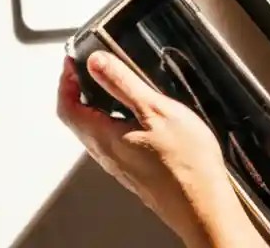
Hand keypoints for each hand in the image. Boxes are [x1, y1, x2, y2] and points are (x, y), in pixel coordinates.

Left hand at [56, 53, 264, 247]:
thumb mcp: (155, 111)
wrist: (204, 207)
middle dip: (78, 90)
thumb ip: (123, 84)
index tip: (72, 62)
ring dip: (96, 105)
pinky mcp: (136, 172)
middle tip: (88, 70)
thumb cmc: (186, 165)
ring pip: (95, 132)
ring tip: (112, 86)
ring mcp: (121, 166)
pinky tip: (135, 114)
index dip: (65, 81)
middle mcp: (106, 155)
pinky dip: (113, 120)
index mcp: (104, 138)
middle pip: (77, 120)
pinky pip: (113, 142)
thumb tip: (96, 63)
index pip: (67, 108)